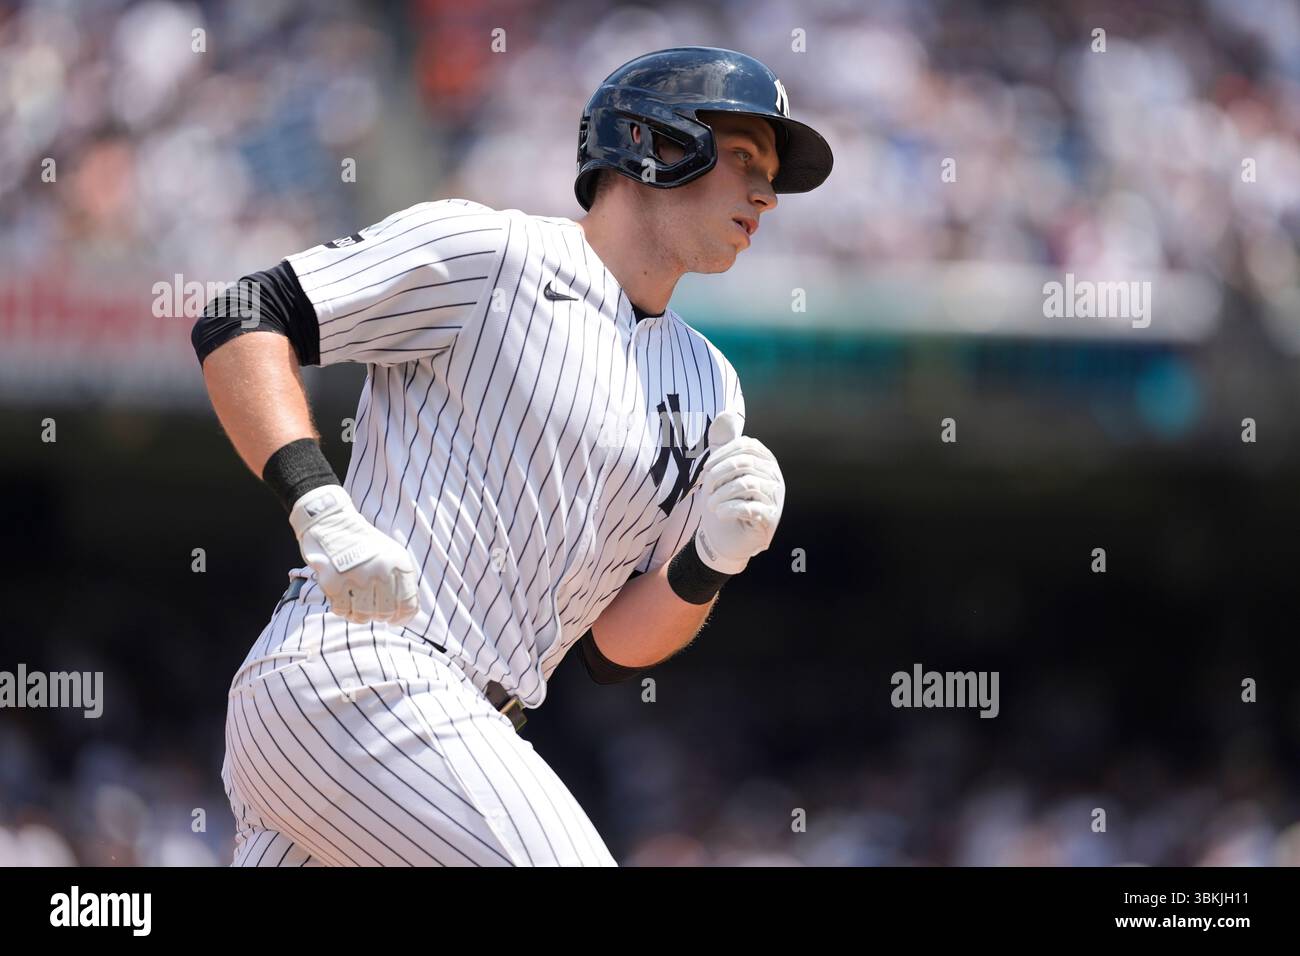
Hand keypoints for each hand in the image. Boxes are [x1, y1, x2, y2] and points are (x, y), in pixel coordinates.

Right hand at [289, 485, 419, 624]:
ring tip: (356, 601)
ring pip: (364, 616)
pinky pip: (342, 611)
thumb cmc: (363, 544)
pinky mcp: (333, 582)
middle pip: (385, 613)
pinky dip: (342, 610)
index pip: (408, 605)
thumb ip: (401, 581)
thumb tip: (407, 614)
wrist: (332, 522)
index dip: (402, 618)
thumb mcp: (392, 554)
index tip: (395, 620)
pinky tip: (342, 598)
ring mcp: (357, 576)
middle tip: (370, 606)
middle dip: (378, 614)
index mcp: (399, 563)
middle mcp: (381, 570)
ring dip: (359, 614)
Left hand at [693, 411, 784, 573]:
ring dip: (722, 494)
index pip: (747, 445)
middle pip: (745, 463)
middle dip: (719, 475)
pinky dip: (729, 508)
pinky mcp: (769, 519)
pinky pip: (749, 507)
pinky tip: (720, 513)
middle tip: (706, 489)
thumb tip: (725, 413)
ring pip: (746, 484)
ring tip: (711, 504)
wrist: (724, 537)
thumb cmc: (723, 499)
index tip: (706, 470)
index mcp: (765, 460)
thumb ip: (722, 442)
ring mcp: (774, 498)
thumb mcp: (719, 468)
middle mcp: (774, 477)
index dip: (723, 454)